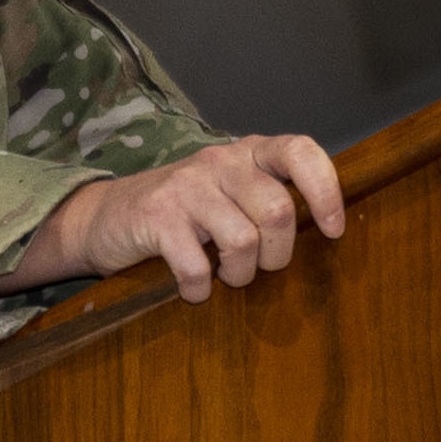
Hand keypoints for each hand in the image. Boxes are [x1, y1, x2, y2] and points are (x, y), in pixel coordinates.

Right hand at [0, 135, 345, 302]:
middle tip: (261, 267)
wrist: (108, 216)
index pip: (300, 152)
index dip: (325, 190)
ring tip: (226, 276)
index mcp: (248, 152)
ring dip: (240, 274)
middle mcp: (220, 161)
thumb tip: (328, 230)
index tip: (332, 230)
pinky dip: (199, 289)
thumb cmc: (186, 212)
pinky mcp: (157, 216)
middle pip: (277, 209)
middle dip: (277, 254)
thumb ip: (271, 198)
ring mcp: (187, 186)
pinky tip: (193, 289)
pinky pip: (196, 266)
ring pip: (243, 240)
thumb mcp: (232, 193)